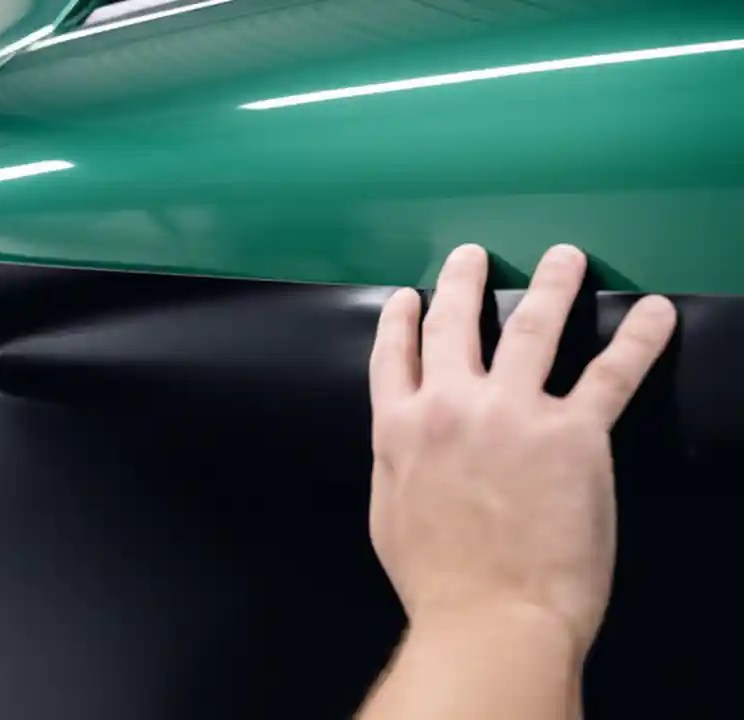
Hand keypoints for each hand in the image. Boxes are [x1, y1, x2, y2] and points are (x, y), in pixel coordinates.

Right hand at [369, 244, 675, 656]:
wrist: (488, 615)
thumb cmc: (435, 580)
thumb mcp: (389, 513)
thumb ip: (396, 463)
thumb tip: (404, 440)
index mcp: (399, 427)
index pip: (395, 356)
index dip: (401, 320)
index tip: (409, 296)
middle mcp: (451, 404)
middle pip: (455, 326)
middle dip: (464, 283)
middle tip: (473, 255)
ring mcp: (513, 412)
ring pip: (534, 328)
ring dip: (551, 284)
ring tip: (564, 257)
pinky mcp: (574, 432)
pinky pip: (612, 373)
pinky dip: (638, 338)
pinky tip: (654, 311)